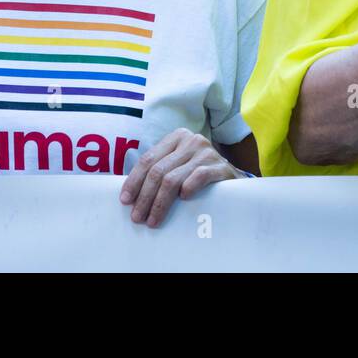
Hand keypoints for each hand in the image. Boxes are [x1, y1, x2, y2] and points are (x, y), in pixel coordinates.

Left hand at [119, 128, 237, 226]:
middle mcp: (191, 140)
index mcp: (176, 137)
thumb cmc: (198, 175)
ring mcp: (206, 152)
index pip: (148, 159)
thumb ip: (159, 170)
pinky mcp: (220, 165)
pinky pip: (198, 177)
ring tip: (152, 220)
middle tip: (137, 217)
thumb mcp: (178, 166)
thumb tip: (130, 195)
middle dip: (144, 197)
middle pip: (158, 171)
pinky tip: (182, 201)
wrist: (232, 179)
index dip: (134, 181)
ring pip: (173, 178)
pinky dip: (187, 189)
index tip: (125, 201)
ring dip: (159, 203)